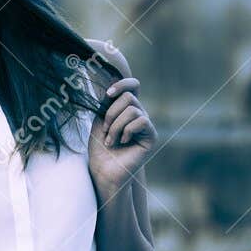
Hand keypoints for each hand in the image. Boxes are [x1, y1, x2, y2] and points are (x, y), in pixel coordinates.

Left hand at [86, 41, 156, 193]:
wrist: (103, 171)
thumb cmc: (99, 149)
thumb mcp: (100, 119)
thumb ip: (108, 101)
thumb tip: (113, 78)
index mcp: (127, 109)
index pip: (133, 85)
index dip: (122, 84)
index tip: (107, 94)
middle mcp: (139, 114)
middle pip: (129, 96)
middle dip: (112, 113)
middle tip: (107, 131)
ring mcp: (146, 125)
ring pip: (132, 108)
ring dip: (116, 125)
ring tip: (112, 141)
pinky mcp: (151, 136)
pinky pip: (141, 120)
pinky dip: (127, 131)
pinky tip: (123, 143)